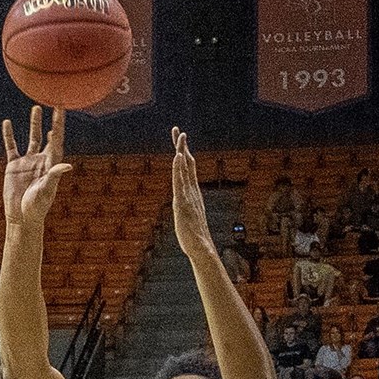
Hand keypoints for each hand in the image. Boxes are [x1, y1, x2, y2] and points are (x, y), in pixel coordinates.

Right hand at [2, 106, 71, 226]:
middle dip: (53, 122)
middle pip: (48, 137)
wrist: (21, 216)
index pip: (57, 144)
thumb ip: (54, 176)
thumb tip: (67, 165)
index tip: (59, 116)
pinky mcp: (14, 166)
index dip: (59, 130)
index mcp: (51, 166)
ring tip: (36, 108)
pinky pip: (11, 147)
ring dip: (34, 124)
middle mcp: (42, 161)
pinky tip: (7, 123)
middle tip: (57, 105)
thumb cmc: (36, 207)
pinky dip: (9, 135)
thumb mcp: (46, 191)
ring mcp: (28, 162)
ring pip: (33, 138)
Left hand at [170, 127, 215, 261]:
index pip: (187, 170)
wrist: (201, 248)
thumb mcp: (190, 224)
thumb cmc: (196, 240)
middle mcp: (191, 192)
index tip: (180, 142)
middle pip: (187, 164)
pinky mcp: (183, 202)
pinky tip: (177, 157)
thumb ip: (190, 219)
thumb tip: (189, 216)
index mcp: (192, 194)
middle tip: (179, 130)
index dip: (184, 155)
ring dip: (181, 151)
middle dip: (182, 147)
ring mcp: (188, 196)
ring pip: (184, 169)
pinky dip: (179, 168)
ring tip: (180, 135)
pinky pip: (180, 181)